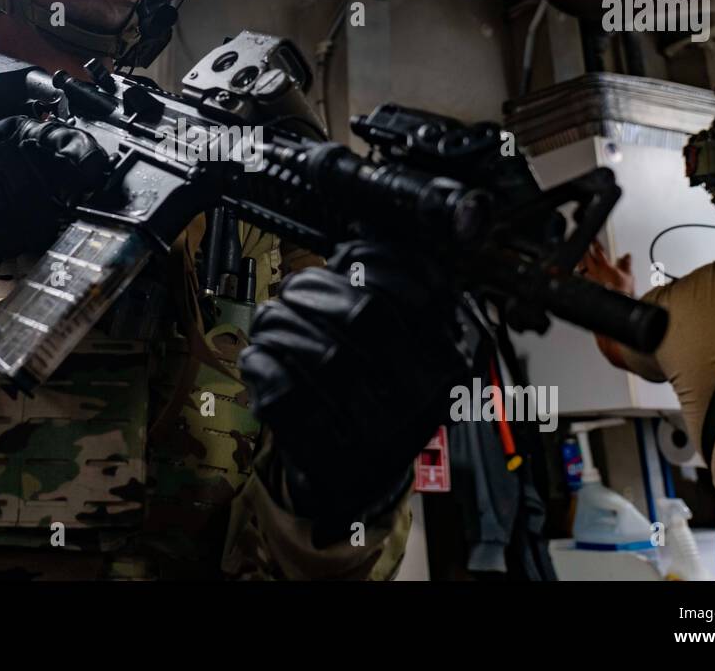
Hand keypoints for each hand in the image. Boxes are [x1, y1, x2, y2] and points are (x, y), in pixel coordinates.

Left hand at [239, 241, 469, 532]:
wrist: (362, 479)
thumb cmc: (384, 394)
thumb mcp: (415, 340)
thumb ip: (397, 288)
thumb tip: (360, 234)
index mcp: (452, 359)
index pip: (419, 291)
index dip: (373, 261)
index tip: (345, 256)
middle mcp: (423, 396)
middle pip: (362, 316)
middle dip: (314, 289)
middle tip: (293, 290)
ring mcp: (378, 431)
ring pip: (319, 354)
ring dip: (281, 324)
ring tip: (272, 320)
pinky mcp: (328, 455)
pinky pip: (286, 396)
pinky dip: (264, 365)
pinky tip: (262, 355)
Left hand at [578, 240, 634, 295]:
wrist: (616, 302)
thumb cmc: (622, 291)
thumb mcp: (628, 275)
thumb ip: (626, 264)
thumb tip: (627, 256)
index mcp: (605, 266)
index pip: (598, 251)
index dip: (595, 244)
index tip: (593, 240)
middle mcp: (596, 271)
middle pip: (587, 257)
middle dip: (586, 250)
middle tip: (585, 245)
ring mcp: (591, 278)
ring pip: (582, 265)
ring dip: (581, 259)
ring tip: (581, 255)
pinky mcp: (588, 284)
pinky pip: (582, 275)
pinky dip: (580, 271)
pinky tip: (580, 270)